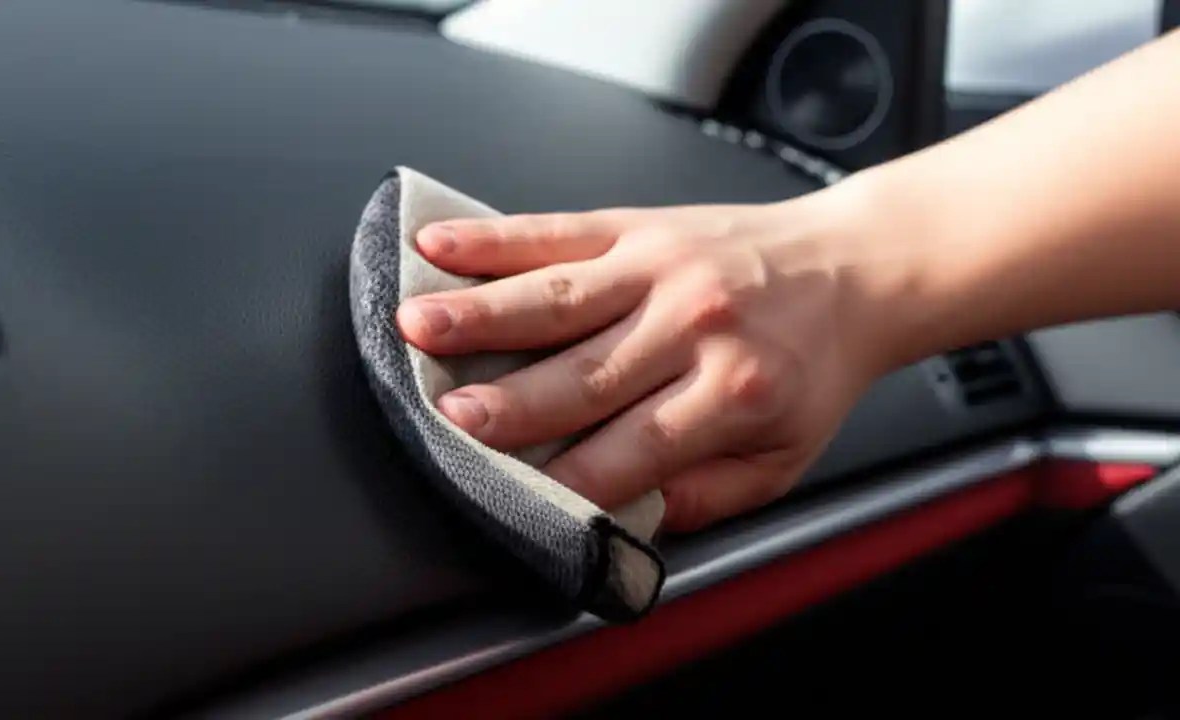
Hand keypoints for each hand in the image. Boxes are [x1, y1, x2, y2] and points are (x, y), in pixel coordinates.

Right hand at [395, 190, 881, 531]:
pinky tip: (440, 248)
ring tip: (417, 327)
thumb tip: (625, 520)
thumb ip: (704, 497)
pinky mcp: (637, 226)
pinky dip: (492, 240)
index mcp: (731, 394)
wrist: (851, 270)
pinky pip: (555, 231)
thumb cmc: (809, 368)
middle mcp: (692, 327)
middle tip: (444, 416)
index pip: (629, 453)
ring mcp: (660, 268)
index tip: (504, 496)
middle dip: (508, 401)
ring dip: (481, 313)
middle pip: (583, 376)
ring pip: (557, 298)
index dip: (563, 482)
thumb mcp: (781, 459)